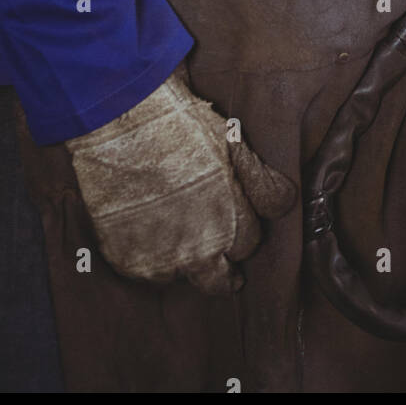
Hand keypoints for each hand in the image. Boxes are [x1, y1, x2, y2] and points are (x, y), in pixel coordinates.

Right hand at [65, 66, 295, 294]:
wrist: (121, 122)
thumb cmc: (180, 125)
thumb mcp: (233, 144)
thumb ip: (260, 182)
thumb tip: (284, 202)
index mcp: (232, 219)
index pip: (250, 244)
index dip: (244, 232)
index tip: (236, 227)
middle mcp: (201, 248)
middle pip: (222, 281)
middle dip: (223, 269)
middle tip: (219, 260)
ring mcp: (163, 257)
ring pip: (184, 276)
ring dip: (184, 261)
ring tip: (177, 234)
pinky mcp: (129, 259)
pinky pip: (147, 273)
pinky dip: (150, 258)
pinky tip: (148, 232)